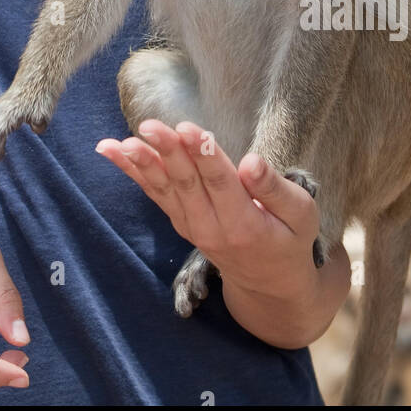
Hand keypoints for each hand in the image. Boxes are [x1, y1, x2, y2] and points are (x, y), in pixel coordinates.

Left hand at [95, 120, 321, 302]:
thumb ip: (275, 189)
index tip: (189, 128)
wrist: (269, 284)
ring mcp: (191, 227)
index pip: (221, 184)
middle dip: (168, 152)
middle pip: (186, 184)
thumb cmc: (290, 239)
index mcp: (245, 224)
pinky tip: (109, 149)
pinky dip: (131, 171)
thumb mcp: (301, 216)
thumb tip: (251, 162)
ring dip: (141, 163)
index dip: (204, 155)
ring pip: (163, 189)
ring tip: (122, 142)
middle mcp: (211, 228)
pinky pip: (154, 193)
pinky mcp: (179, 221)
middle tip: (150, 125)